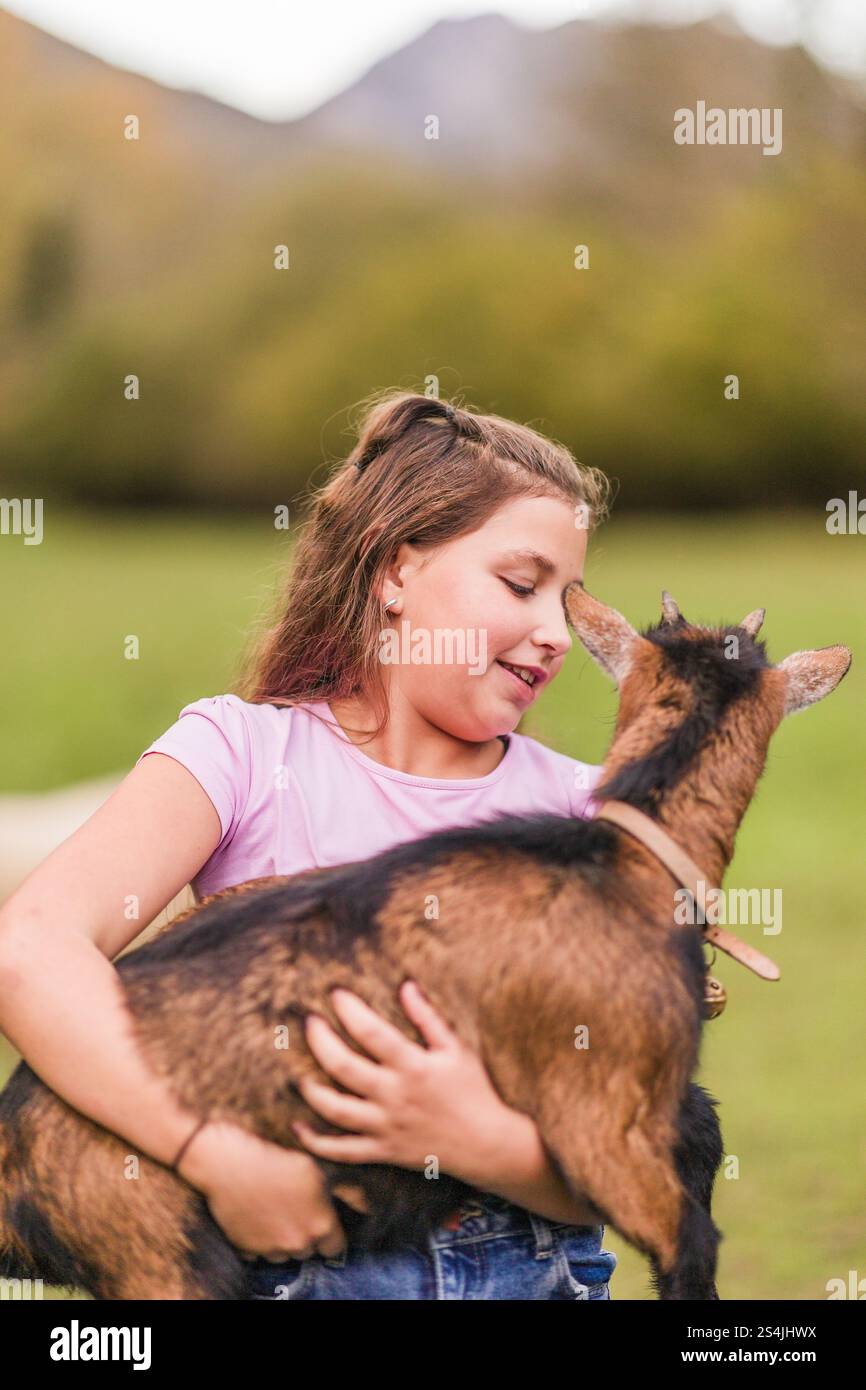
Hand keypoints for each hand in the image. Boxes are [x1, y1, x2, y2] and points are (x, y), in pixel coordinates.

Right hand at [177, 1118, 353, 1260]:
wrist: (231, 1164)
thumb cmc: (274, 1160)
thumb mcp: (313, 1169)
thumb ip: (326, 1196)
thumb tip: (329, 1205)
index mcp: (320, 1225)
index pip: (335, 1247)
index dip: (330, 1234)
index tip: (321, 1223)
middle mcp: (297, 1243)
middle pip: (308, 1250)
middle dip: (305, 1235)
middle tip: (295, 1212)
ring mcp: (271, 1250)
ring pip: (283, 1254)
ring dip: (282, 1240)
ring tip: (274, 1212)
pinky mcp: (247, 1250)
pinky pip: (259, 1253)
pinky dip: (259, 1241)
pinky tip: (257, 1218)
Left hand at [291, 981, 516, 1185]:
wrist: (486, 1144)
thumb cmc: (474, 1090)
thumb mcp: (456, 1048)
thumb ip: (428, 1017)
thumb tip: (405, 986)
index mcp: (413, 1066)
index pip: (372, 1033)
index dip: (349, 1010)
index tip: (334, 994)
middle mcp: (394, 1096)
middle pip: (343, 1067)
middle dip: (320, 1041)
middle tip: (310, 1022)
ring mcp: (386, 1126)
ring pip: (336, 1110)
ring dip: (311, 1090)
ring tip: (297, 1072)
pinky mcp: (383, 1151)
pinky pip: (343, 1150)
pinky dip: (316, 1142)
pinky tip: (298, 1127)